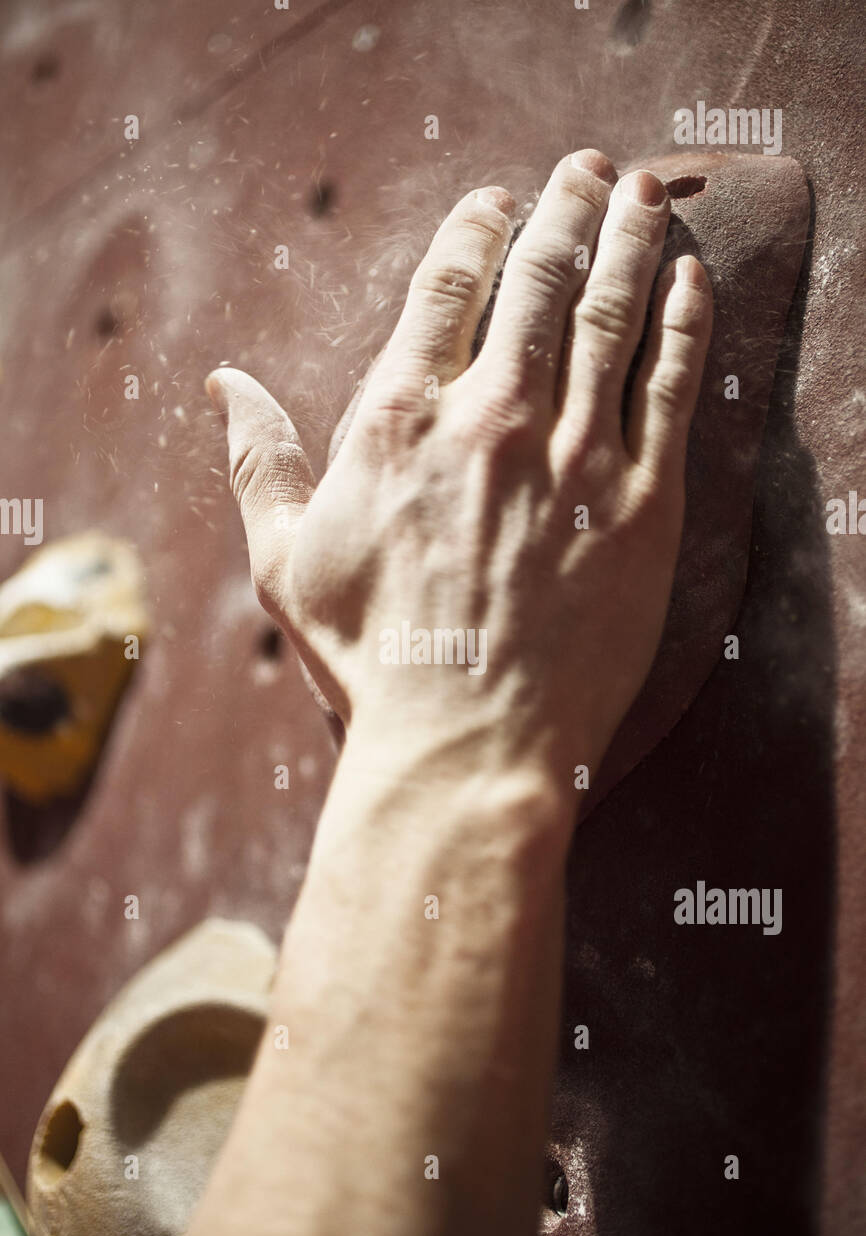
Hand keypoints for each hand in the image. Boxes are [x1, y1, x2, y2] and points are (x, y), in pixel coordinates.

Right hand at [207, 150, 711, 787]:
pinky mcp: (644, 502)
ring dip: (633, 239)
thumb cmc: (373, 660)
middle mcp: (491, 417)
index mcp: (401, 421)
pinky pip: (674, 385)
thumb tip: (222, 385)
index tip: (496, 202)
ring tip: (648, 194)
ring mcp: (575, 455)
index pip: (447, 286)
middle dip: (568, 210)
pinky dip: (686, 321)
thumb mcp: (285, 562)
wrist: (469, 744)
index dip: (477, 228)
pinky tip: (692, 281)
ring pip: (613, 312)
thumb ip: (257, 462)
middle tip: (590, 170)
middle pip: (540, 278)